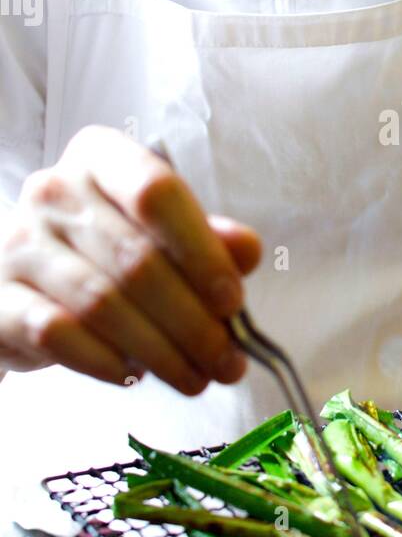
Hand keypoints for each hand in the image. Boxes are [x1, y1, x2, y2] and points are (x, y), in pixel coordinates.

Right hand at [0, 125, 261, 392]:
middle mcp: (54, 191)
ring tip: (195, 378)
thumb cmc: (107, 251)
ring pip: (101, 302)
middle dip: (192, 320)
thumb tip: (246, 251)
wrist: (26, 283)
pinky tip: (135, 375)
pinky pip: (58, 333)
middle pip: (136, 258)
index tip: (232, 301)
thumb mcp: (162, 234)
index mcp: (102, 158)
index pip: (156, 191)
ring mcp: (19, 243)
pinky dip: (105, 361)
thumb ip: (207, 239)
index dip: (201, 250)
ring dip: (160, 350)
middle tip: (226, 361)